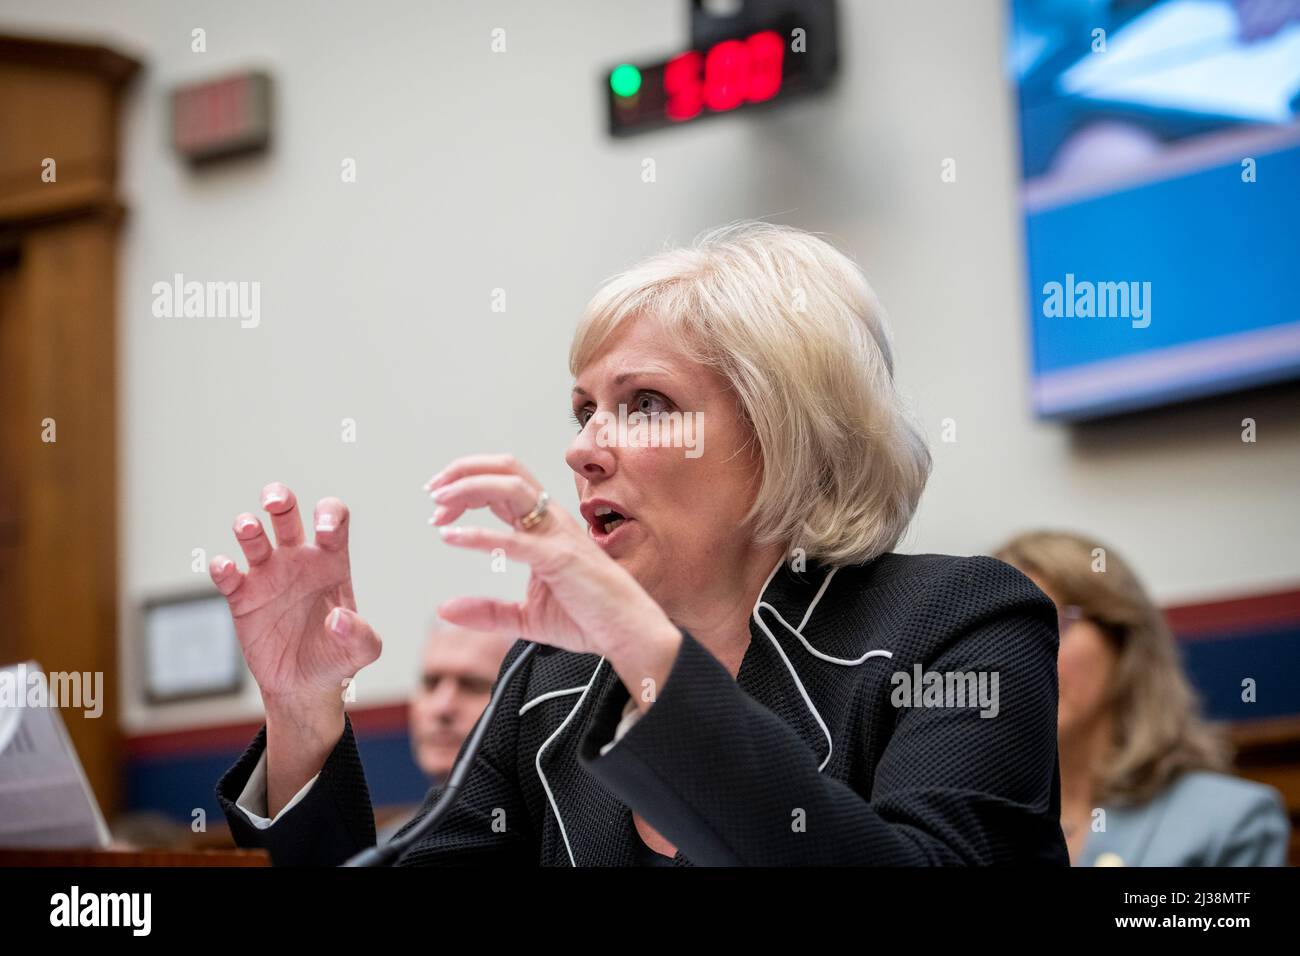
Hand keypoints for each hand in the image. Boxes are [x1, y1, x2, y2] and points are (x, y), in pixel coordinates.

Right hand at [209, 482, 381, 714]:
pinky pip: (228, 576)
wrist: (304, 686)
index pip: (333, 520)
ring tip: (249, 528)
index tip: (323, 531)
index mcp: (331, 561)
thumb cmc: (336, 658)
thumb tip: (339, 620)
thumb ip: (360, 635)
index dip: (329, 515)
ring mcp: (268, 576)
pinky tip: (226, 568)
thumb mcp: (361, 650)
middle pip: (286, 515)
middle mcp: (298, 561)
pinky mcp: (243, 598)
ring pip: (253, 538)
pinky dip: (222, 568)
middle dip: (280, 499)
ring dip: (247, 527)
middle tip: (274, 501)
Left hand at [426, 455, 680, 699]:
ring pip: (510, 486)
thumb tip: (445, 610)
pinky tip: (451, 538)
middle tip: (432, 491)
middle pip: (506, 470)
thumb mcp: (526, 618)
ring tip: (438, 505)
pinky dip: (478, 535)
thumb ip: (486, 612)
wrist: (627, 634)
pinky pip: (513, 538)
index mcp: (544, 527)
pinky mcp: (558, 558)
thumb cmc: (588, 619)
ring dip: (468, 488)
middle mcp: (551, 521)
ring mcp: (556, 535)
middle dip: (464, 471)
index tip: (437, 506)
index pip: (503, 485)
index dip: (466, 485)